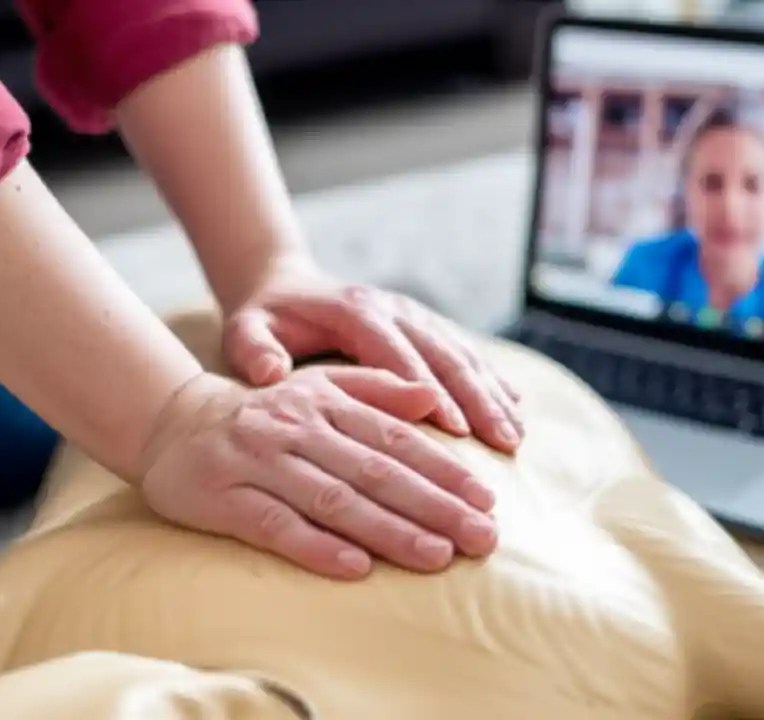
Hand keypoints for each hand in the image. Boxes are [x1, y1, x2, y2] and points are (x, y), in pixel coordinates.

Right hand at [135, 367, 498, 579]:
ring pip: (333, 500)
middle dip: (434, 505)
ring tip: (437, 555)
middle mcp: (296, 430)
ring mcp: (258, 464)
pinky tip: (357, 568)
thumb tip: (433, 398)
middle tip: (482, 537)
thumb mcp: (316, 386)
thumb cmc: (261, 412)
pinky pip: (275, 526)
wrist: (171, 422)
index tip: (486, 499)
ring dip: (389, 530)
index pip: (395, 439)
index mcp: (324, 403)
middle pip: (375, 471)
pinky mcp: (223, 499)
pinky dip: (317, 547)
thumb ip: (374, 389)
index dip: (443, 469)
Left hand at [221, 264, 523, 453]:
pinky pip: (466, 354)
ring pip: (462, 355)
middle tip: (502, 442)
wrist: (285, 287)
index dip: (428, 390)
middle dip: (477, 400)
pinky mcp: (426, 326)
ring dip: (493, 395)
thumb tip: (271, 374)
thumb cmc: (265, 319)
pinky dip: (493, 382)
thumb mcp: (245, 330)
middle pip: (443, 355)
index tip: (455, 429)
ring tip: (516, 437)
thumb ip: (254, 351)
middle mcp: (392, 308)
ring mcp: (414, 315)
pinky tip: (518, 412)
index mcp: (354, 311)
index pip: (397, 354)